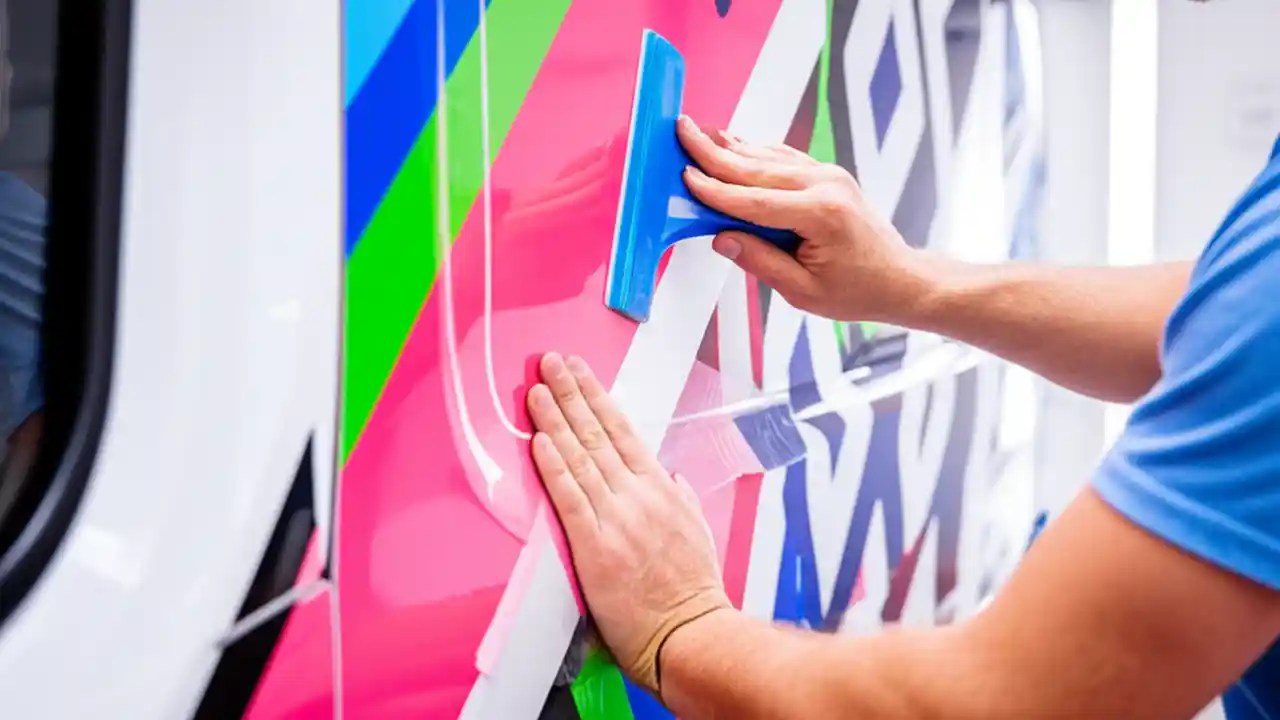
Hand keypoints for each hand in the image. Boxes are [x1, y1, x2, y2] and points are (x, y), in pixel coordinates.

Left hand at [526, 352, 731, 695]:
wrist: (692, 634)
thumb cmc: (694, 591)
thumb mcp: (699, 532)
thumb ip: (682, 501)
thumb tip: (673, 478)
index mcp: (661, 489)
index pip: (624, 431)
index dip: (598, 398)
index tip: (581, 372)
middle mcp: (637, 495)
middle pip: (598, 434)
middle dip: (572, 393)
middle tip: (551, 361)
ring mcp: (616, 519)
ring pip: (580, 458)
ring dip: (556, 420)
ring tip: (537, 390)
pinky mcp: (595, 547)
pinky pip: (570, 499)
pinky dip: (554, 468)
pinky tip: (539, 442)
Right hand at [677, 114, 932, 322]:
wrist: (899, 278)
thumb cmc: (858, 290)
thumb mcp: (803, 291)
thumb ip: (760, 262)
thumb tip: (720, 238)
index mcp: (820, 214)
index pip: (753, 200)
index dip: (715, 190)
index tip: (685, 176)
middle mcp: (825, 185)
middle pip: (756, 168)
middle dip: (714, 151)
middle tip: (682, 131)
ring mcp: (828, 175)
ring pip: (768, 158)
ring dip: (731, 146)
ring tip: (699, 132)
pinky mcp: (828, 175)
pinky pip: (784, 160)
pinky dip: (755, 153)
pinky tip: (734, 144)